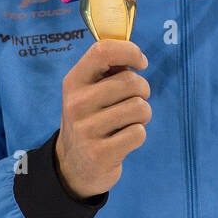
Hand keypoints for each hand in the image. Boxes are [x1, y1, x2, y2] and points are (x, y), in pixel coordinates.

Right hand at [54, 39, 150, 199]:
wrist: (74, 166)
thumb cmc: (90, 120)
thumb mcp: (88, 92)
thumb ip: (108, 71)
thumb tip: (135, 58)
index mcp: (74, 81)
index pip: (102, 51)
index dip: (130, 51)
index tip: (141, 63)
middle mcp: (76, 103)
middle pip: (130, 81)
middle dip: (143, 90)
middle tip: (136, 100)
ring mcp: (86, 129)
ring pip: (139, 107)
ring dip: (143, 114)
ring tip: (129, 121)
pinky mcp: (99, 154)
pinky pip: (138, 133)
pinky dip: (138, 135)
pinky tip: (123, 140)